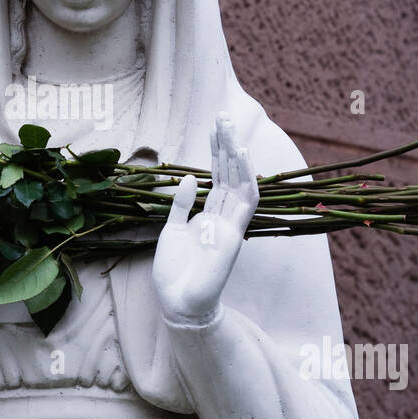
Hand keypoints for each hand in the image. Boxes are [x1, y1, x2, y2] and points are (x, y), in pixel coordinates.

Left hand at [151, 112, 258, 323]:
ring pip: (239, 181)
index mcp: (208, 216)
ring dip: (236, 153)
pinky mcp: (234, 234)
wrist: (177, 303)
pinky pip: (245, 201)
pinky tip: (241, 154)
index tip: (214, 126)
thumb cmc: (174, 273)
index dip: (216, 151)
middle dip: (226, 144)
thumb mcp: (171, 230)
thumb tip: (189, 179)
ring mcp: (230, 224)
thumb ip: (180, 205)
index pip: (217, 177)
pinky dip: (246, 178)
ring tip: (230, 127)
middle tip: (223, 115)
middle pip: (229, 173)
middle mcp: (223, 217)